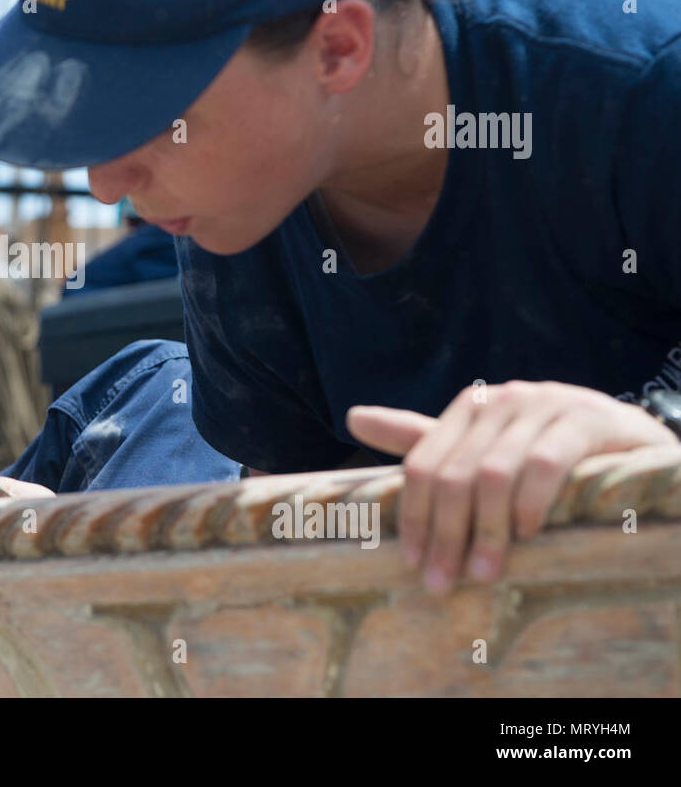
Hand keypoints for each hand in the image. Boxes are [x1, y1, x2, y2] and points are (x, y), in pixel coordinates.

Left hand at [346, 380, 679, 593]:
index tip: (413, 564)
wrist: (630, 438)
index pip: (423, 465)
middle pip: (454, 474)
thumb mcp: (483, 447)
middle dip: (445, 533)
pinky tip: (528, 532)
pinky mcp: (587, 420)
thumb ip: (423, 439)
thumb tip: (351, 417)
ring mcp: (545, 405)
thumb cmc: (548, 450)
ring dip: (486, 530)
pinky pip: (547, 462)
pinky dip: (532, 501)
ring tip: (484, 571)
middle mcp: (501, 400)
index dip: (415, 517)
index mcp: (468, 408)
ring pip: (495, 472)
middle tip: (443, 582)